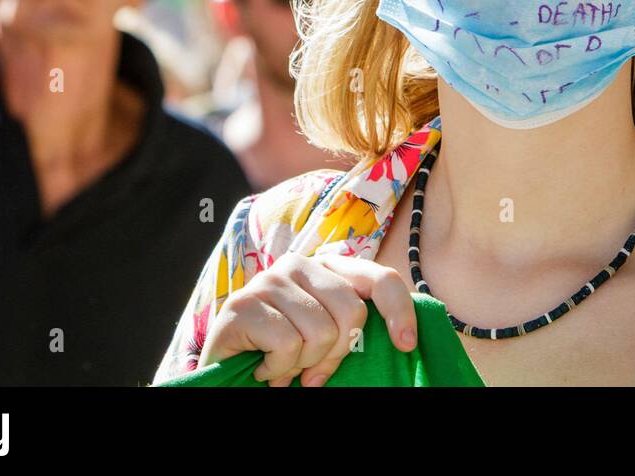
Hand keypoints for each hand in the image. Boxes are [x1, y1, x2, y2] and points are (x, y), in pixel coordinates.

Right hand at [198, 253, 417, 386]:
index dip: (400, 310)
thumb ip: (354, 325)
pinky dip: (279, 369)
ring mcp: (268, 280)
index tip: (406, 344)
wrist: (227, 367)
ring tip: (283, 364)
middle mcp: (298, 264)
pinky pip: (287, 344)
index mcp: (326, 267)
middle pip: (351, 311)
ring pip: (319, 332)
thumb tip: (404, 338)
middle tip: (312, 369)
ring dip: (303, 364)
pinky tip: (263, 367)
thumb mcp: (327, 334)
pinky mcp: (242, 305)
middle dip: (337, 352)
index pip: (378, 278)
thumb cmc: (283, 351)